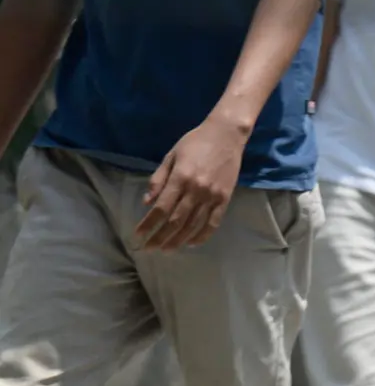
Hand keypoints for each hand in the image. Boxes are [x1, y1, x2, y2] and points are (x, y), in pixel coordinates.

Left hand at [134, 111, 250, 249]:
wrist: (226, 136)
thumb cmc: (194, 142)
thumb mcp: (171, 156)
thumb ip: (158, 179)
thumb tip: (147, 202)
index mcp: (180, 178)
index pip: (161, 208)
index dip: (149, 223)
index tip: (138, 234)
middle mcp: (196, 190)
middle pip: (176, 220)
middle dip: (161, 236)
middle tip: (150, 248)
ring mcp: (212, 196)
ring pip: (193, 224)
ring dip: (179, 240)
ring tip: (167, 250)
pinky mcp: (225, 199)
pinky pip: (213, 222)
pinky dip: (202, 235)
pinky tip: (192, 243)